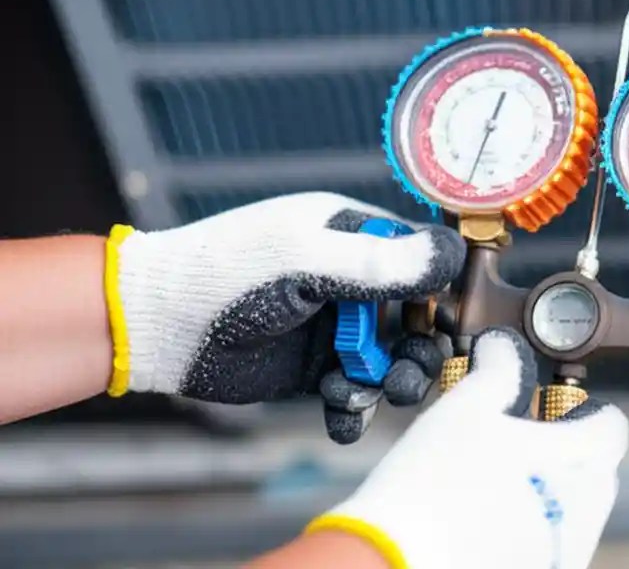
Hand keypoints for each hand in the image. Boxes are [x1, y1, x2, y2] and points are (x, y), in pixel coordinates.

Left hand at [106, 193, 463, 430]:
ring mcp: (336, 328)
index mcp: (355, 236)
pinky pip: (356, 393)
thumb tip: (451, 255)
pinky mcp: (314, 370)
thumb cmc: (226, 273)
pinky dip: (354, 408)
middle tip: (408, 374)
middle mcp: (353, 281)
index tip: (449, 321)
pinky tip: (339, 413)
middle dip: (422, 348)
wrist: (157, 326)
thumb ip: (378, 263)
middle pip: (419, 317)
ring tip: (365, 392)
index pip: (424, 257)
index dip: (444, 290)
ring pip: (393, 359)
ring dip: (391, 381)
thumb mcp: (306, 261)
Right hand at [308, 328, 628, 568]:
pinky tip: (495, 518)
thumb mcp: (465, 407)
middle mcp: (582, 512)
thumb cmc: (432, 483)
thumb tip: (503, 348)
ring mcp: (564, 551)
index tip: (568, 411)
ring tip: (505, 482)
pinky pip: (554, 544)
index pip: (610, 428)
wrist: (399, 559)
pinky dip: (536, 526)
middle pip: (598, 473)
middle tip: (531, 444)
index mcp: (577, 462)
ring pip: (577, 513)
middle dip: (573, 455)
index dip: (590, 413)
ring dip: (556, 492)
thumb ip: (498, 371)